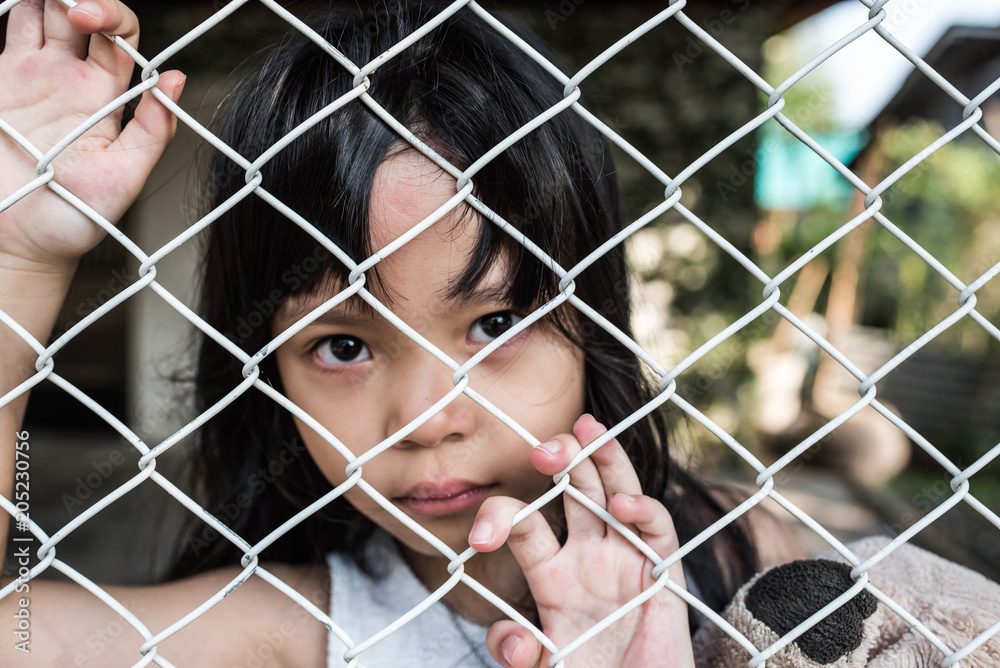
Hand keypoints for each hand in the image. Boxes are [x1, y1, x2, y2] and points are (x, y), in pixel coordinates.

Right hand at [0, 0, 183, 269]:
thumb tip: (176, 81)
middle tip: (64, 2)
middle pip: (79, 12)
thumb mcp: (123, 178)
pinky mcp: (0, 81)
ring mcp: (32, 77)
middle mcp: (72, 79)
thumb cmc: (74, 219)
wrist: (18, 241)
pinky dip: (14, 8)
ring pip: (41, 12)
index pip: (120, 34)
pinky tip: (17, 3)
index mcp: (106, 96)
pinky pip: (8, 30)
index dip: (109, 13)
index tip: (88, 18)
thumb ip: (153, 132)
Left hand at [470, 414, 695, 667]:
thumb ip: (522, 655)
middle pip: (574, 489)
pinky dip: (644, 511)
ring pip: (615, 492)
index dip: (499, 518)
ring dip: (604, 458)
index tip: (479, 540)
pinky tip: (623, 505)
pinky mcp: (663, 575)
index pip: (524, 524)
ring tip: (587, 430)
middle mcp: (589, 556)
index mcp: (552, 574)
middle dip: (562, 459)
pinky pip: (658, 532)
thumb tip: (514, 642)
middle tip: (542, 449)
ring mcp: (626, 560)